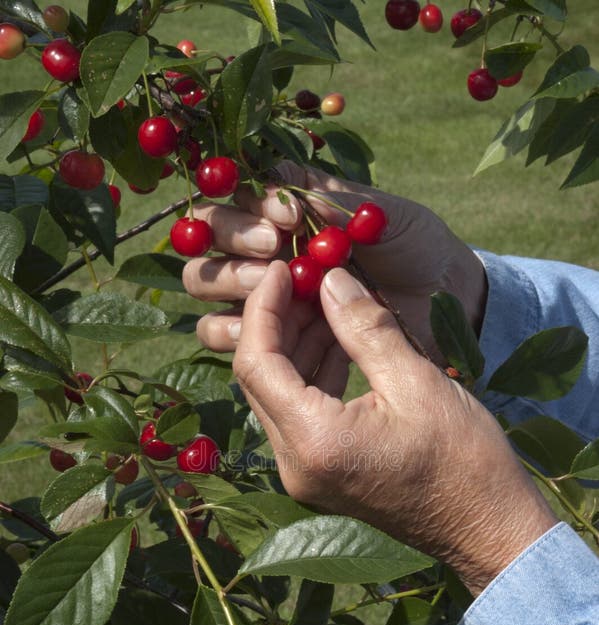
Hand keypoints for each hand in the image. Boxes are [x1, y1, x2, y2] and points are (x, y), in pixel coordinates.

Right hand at [183, 162, 487, 361]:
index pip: (232, 200)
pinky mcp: (273, 339)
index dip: (246, 207)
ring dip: (232, 285)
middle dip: (233, 244)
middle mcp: (262, 252)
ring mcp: (262, 296)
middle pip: (204, 243)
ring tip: (279, 290)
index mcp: (283, 213)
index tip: (284, 219)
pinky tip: (285, 329)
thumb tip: (281, 182)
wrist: (443, 301)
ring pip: (205, 288)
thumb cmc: (414, 246)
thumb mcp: (382, 213)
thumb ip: (334, 199)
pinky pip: (224, 335)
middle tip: (275, 252)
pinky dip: (241, 331)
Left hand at [232, 261, 557, 595]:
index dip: (263, 309)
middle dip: (278, 323)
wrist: (489, 529)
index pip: (256, 362)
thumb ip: (365, 327)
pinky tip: (339, 344)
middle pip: (260, 379)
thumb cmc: (464, 460)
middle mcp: (295, 464)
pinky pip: (300, 416)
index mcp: (314, 440)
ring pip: (278, 396)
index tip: (284, 268)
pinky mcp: (322, 476)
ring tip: (329, 303)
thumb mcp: (417, 381)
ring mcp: (306, 475)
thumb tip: (331, 279)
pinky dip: (312, 376)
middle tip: (310, 279)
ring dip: (296, 347)